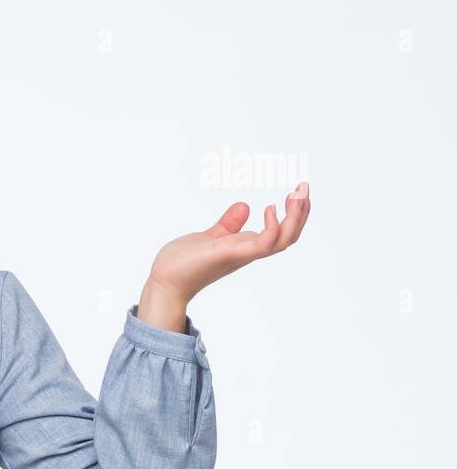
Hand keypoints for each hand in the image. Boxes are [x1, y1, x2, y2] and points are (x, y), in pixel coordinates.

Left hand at [147, 182, 311, 304]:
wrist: (164, 280)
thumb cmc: (183, 263)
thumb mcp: (210, 236)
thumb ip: (228, 224)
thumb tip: (245, 206)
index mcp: (246, 247)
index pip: (282, 233)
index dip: (295, 214)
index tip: (298, 191)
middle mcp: (249, 252)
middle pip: (289, 236)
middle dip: (301, 212)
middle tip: (304, 187)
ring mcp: (242, 254)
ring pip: (283, 240)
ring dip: (295, 218)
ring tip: (296, 195)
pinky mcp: (230, 254)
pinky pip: (263, 244)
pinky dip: (272, 227)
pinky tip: (268, 208)